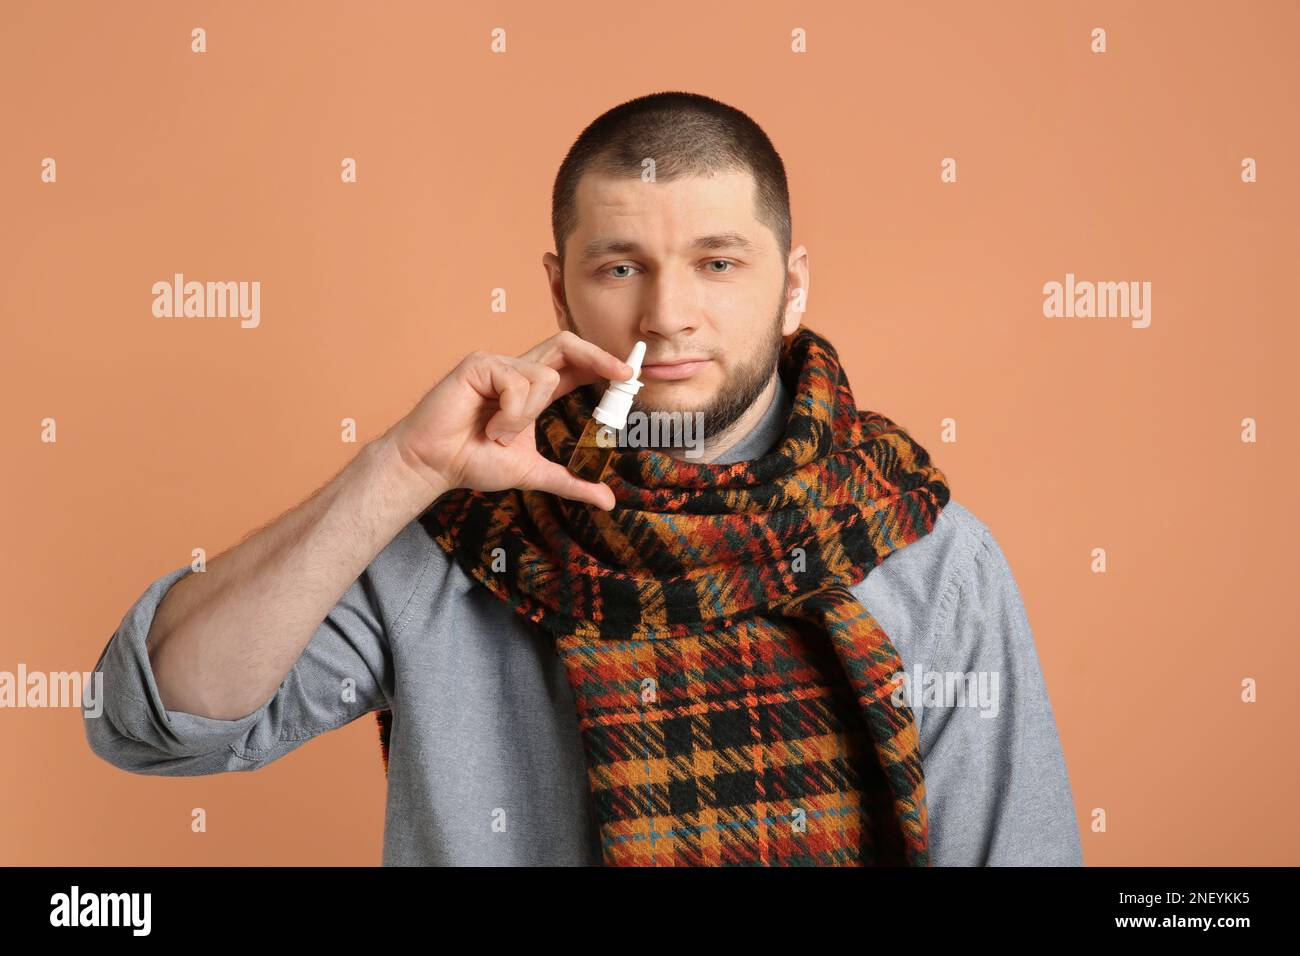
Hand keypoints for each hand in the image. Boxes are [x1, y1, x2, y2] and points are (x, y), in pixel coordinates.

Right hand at [385, 330, 632, 509]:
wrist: (434, 466)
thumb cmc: (473, 462)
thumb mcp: (533, 473)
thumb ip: (571, 482)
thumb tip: (609, 501)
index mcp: (532, 390)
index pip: (575, 366)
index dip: (602, 365)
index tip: (631, 377)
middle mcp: (518, 371)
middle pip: (566, 345)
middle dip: (599, 356)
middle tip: (624, 375)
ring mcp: (498, 364)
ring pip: (545, 376)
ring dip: (528, 416)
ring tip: (500, 436)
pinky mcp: (480, 364)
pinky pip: (517, 383)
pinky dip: (510, 414)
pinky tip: (488, 427)